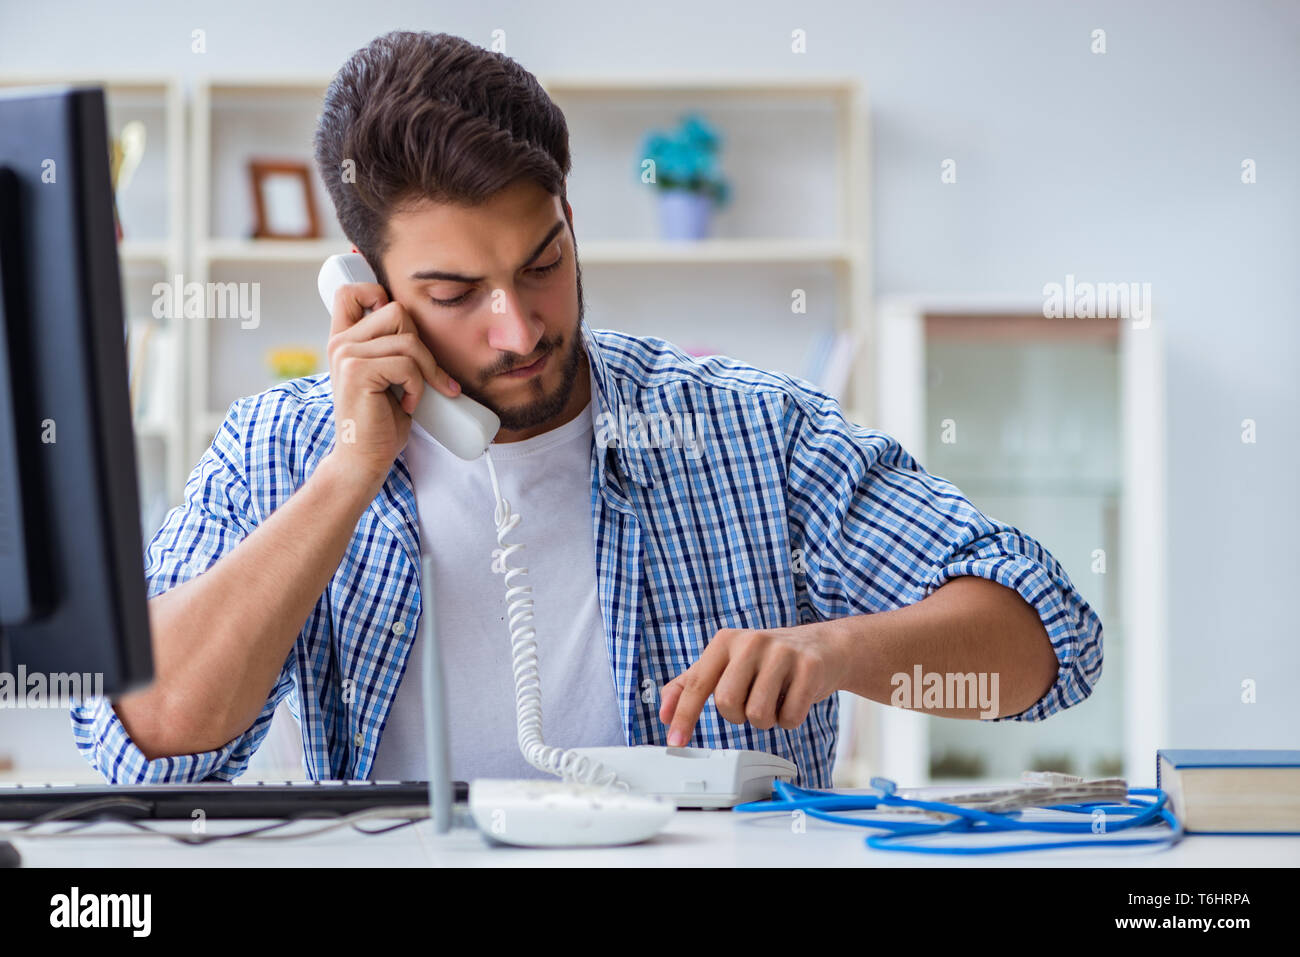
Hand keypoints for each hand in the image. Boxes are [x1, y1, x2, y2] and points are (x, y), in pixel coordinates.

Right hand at [325, 280, 461, 491]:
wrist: (365, 458)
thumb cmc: (381, 420)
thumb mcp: (387, 376)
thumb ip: (391, 347)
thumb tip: (425, 322)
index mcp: (344, 340)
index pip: (352, 292)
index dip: (379, 295)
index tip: (401, 328)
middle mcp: (340, 343)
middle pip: (397, 311)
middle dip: (420, 344)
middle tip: (420, 376)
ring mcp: (346, 355)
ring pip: (409, 340)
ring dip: (426, 370)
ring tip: (414, 394)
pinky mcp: (357, 371)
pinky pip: (408, 364)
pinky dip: (418, 387)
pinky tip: (406, 404)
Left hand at [658, 620, 848, 746]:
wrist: (824, 647)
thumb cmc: (769, 660)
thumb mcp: (727, 663)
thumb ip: (692, 683)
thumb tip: (665, 711)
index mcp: (725, 641)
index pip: (697, 683)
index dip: (684, 715)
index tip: (675, 742)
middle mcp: (751, 641)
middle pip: (727, 703)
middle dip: (737, 715)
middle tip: (751, 702)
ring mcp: (782, 653)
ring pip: (758, 714)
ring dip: (765, 719)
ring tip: (774, 699)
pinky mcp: (809, 668)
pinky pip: (789, 717)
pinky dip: (790, 719)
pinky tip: (795, 698)